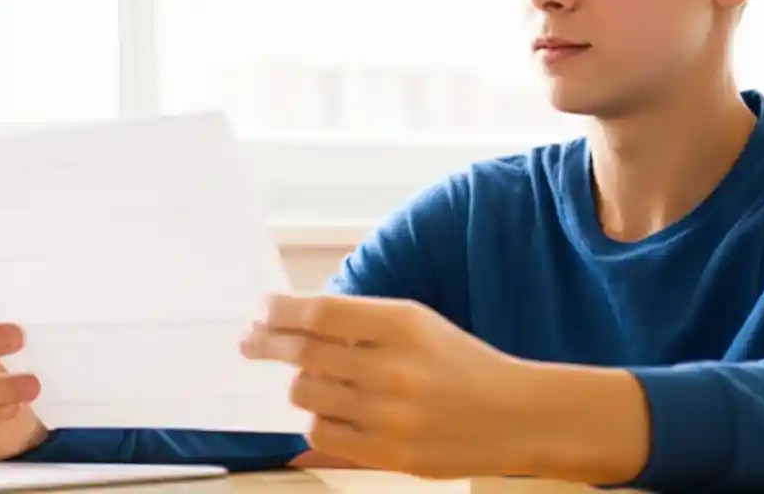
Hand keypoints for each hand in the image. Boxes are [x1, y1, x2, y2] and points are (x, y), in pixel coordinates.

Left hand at [240, 294, 537, 478]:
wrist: (513, 415)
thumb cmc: (458, 364)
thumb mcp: (417, 324)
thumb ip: (360, 322)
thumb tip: (292, 322)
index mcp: (400, 323)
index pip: (320, 313)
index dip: (280, 310)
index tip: (261, 310)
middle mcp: (391, 367)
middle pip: (302, 354)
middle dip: (266, 343)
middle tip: (249, 341)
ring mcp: (387, 414)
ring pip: (304, 394)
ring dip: (298, 384)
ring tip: (311, 380)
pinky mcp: (385, 453)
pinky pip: (321, 433)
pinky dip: (318, 420)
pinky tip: (333, 411)